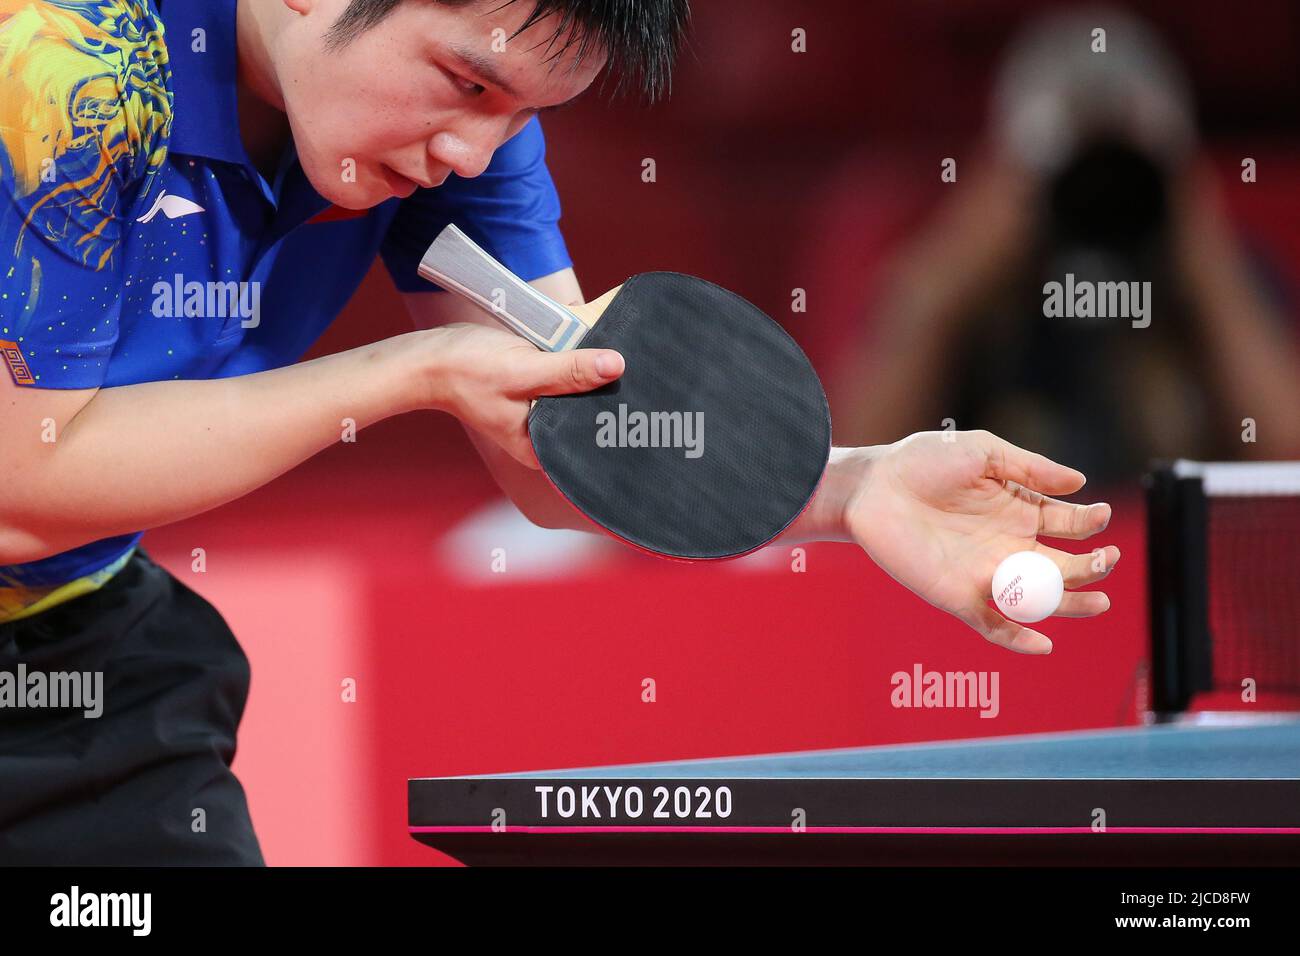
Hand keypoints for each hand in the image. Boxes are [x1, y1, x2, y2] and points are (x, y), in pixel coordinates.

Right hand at [421, 322, 623, 467]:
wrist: (429, 358)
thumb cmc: (466, 371)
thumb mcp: (524, 370)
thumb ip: (569, 370)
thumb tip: (615, 366)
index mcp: (541, 448)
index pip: (591, 436)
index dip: (614, 416)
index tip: (638, 394)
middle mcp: (543, 436)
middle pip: (588, 413)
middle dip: (607, 390)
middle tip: (634, 364)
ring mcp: (538, 413)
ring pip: (579, 393)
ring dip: (593, 371)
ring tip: (617, 350)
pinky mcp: (535, 389)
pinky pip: (565, 377)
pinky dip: (576, 360)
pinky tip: (591, 342)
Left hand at [840, 430, 1118, 653]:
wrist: (872, 487)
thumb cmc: (922, 461)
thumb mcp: (981, 452)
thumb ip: (1029, 467)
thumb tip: (1079, 481)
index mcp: (1017, 509)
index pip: (1067, 523)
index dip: (1089, 522)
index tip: (1100, 517)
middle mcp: (1007, 544)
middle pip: (1062, 565)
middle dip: (1091, 567)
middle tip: (1106, 560)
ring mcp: (985, 573)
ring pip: (1039, 599)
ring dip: (1071, 604)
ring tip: (1098, 603)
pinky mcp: (958, 595)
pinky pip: (993, 624)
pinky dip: (1017, 639)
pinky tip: (1043, 644)